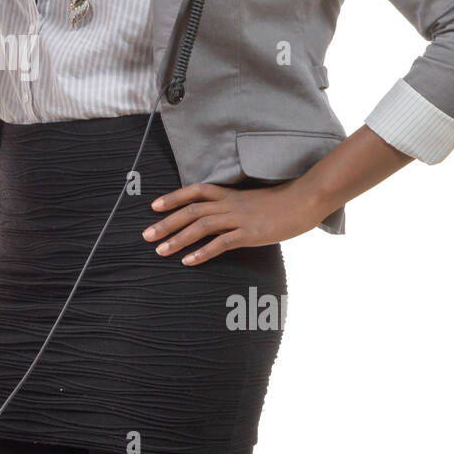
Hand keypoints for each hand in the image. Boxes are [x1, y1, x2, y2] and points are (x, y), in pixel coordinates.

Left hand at [141, 180, 321, 264]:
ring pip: (201, 226)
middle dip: (166, 223)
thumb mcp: (253, 201)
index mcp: (230, 194)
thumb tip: (219, 220)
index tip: (154, 206)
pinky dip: (202, 253)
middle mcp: (230, 204)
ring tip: (160, 251)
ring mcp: (239, 218)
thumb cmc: (282, 203)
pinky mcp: (250, 234)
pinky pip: (221, 243)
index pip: (195, 191)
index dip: (173, 197)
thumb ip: (234, 209)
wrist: (306, 201)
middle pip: (191, 210)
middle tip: (146, 236)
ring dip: (178, 239)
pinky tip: (188, 262)